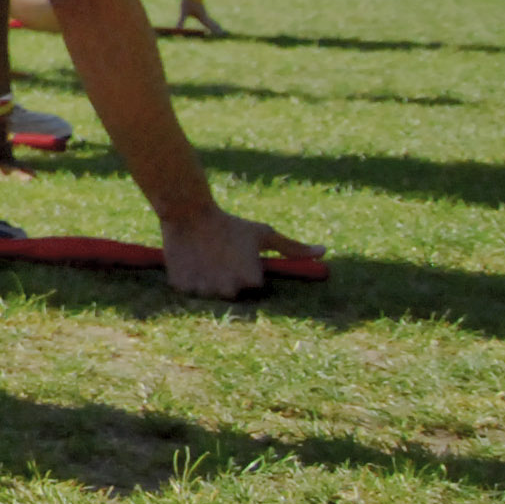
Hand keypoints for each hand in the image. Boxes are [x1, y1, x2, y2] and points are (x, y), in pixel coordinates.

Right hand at [158, 206, 320, 298]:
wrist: (188, 209)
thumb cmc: (230, 222)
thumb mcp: (262, 233)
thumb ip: (292, 248)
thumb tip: (324, 252)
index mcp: (251, 280)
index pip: (253, 289)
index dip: (247, 273)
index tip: (239, 258)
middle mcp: (228, 289)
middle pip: (230, 293)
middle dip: (226, 279)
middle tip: (221, 258)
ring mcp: (203, 289)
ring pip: (207, 293)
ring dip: (206, 281)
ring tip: (205, 258)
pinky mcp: (181, 286)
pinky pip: (187, 290)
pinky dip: (187, 279)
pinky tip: (191, 261)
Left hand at [173, 0, 227, 38]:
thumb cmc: (188, 1)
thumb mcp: (184, 12)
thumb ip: (181, 21)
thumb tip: (177, 29)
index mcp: (203, 17)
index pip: (211, 26)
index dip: (216, 31)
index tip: (222, 35)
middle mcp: (205, 15)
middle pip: (213, 24)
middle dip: (218, 29)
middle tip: (225, 34)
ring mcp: (204, 12)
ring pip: (211, 20)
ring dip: (215, 25)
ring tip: (219, 29)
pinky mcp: (201, 9)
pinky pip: (208, 17)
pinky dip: (211, 20)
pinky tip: (210, 21)